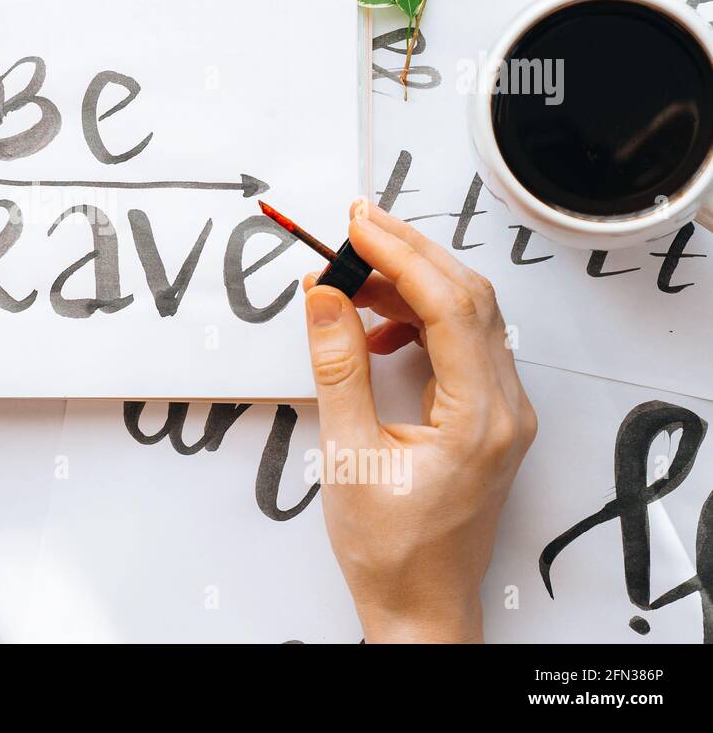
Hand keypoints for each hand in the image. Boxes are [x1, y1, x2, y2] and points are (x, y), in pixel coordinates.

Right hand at [302, 202, 536, 643]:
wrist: (420, 605)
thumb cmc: (390, 550)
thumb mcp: (350, 456)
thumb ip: (339, 368)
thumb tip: (325, 298)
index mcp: (480, 418)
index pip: (450, 306)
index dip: (402, 254)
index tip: (358, 224)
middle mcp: (505, 408)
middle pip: (470, 299)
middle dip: (412, 252)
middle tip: (357, 224)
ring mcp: (503, 412)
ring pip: (470, 316)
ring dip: (416, 282)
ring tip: (356, 271)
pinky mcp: (488, 416)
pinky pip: (464, 344)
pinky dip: (422, 318)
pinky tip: (380, 325)